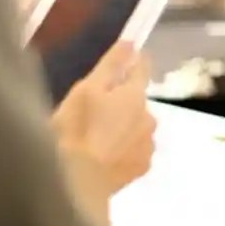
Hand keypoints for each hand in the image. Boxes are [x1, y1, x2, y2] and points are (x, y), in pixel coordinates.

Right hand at [51, 42, 156, 197]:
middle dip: (121, 103)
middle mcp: (149, 117)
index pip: (142, 70)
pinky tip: (101, 157)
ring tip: (94, 139)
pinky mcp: (142, 169)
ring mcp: (148, 145)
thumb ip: (111, 64)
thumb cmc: (75, 129)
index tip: (124, 62)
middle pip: (137, 102)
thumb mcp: (86, 89)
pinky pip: (134, 151)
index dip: (132, 63)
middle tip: (92, 112)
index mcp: (135, 95)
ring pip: (136, 127)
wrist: (76, 182)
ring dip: (122, 128)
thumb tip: (132, 42)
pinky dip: (122, 150)